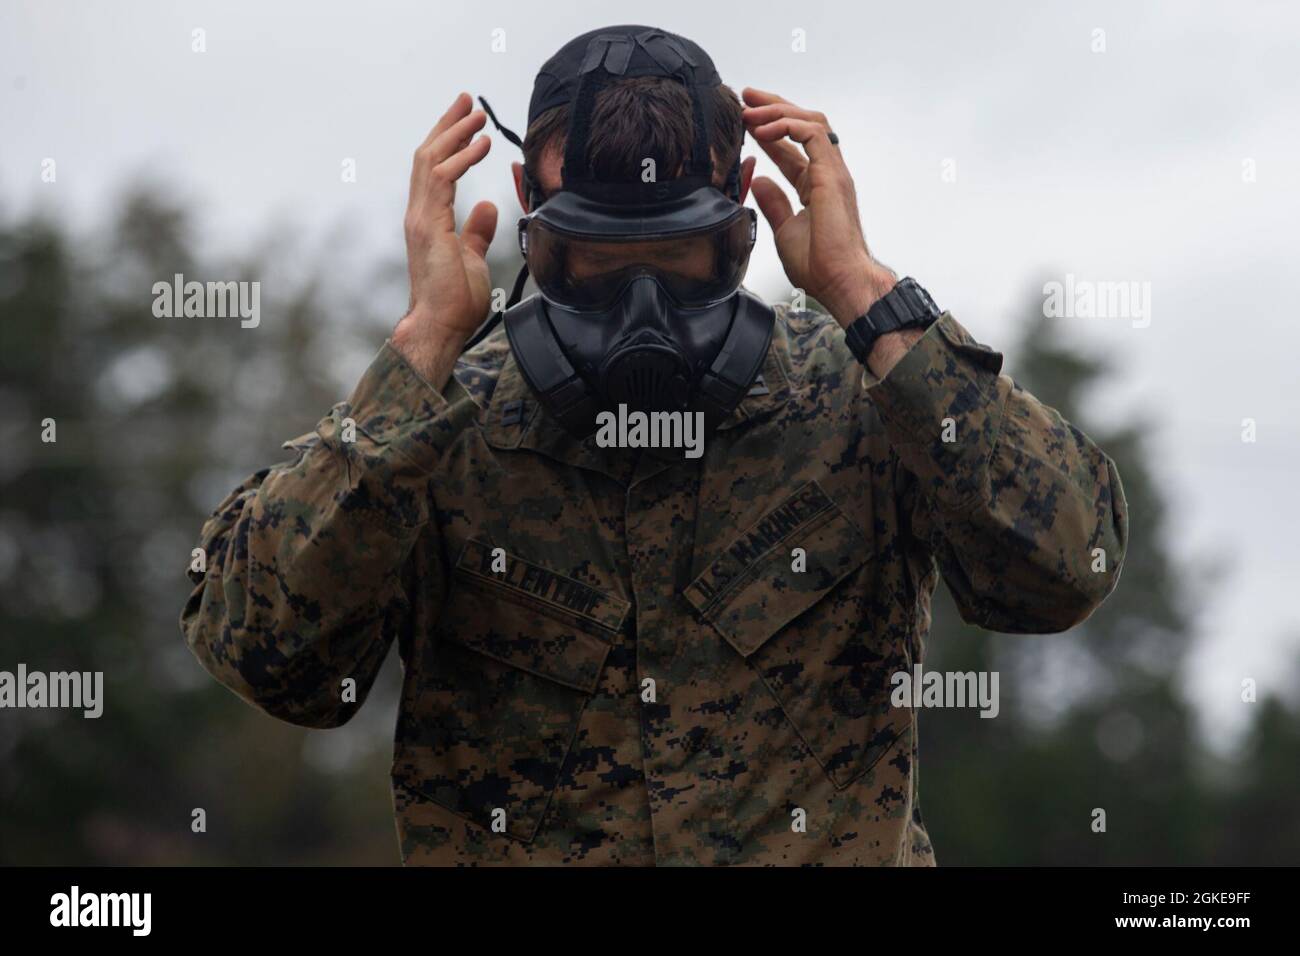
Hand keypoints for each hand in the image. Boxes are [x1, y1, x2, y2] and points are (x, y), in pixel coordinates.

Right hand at [393, 93, 497, 385]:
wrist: (440, 326)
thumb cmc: (454, 302)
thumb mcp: (472, 258)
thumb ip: (476, 232)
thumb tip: (485, 206)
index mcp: (428, 219)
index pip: (434, 170)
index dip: (448, 141)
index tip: (466, 119)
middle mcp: (418, 214)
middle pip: (428, 155)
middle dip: (447, 125)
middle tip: (467, 100)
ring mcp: (420, 219)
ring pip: (431, 160)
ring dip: (455, 133)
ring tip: (477, 114)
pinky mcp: (428, 227)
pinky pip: (442, 180)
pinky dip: (461, 157)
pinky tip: (480, 144)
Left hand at [742, 88, 895, 327]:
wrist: (839, 280)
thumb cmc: (820, 265)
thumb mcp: (784, 229)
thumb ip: (774, 203)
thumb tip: (759, 182)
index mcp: (816, 185)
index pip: (792, 147)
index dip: (768, 130)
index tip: (745, 119)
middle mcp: (827, 173)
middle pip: (803, 125)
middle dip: (773, 107)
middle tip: (746, 97)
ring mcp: (832, 171)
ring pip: (809, 121)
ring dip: (777, 111)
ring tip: (750, 109)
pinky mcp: (832, 173)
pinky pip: (812, 133)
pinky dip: (787, 125)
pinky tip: (763, 130)